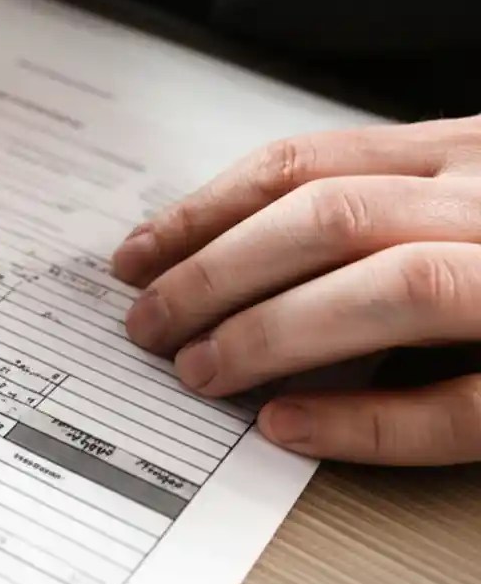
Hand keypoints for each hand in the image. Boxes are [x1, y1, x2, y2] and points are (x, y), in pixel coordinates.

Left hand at [111, 115, 480, 465]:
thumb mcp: (457, 203)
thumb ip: (373, 214)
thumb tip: (217, 260)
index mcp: (463, 159)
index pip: (308, 167)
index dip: (205, 213)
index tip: (135, 258)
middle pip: (333, 218)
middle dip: (218, 273)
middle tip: (149, 325)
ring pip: (398, 287)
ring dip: (275, 331)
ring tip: (200, 371)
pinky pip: (460, 405)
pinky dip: (365, 419)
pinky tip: (285, 424)